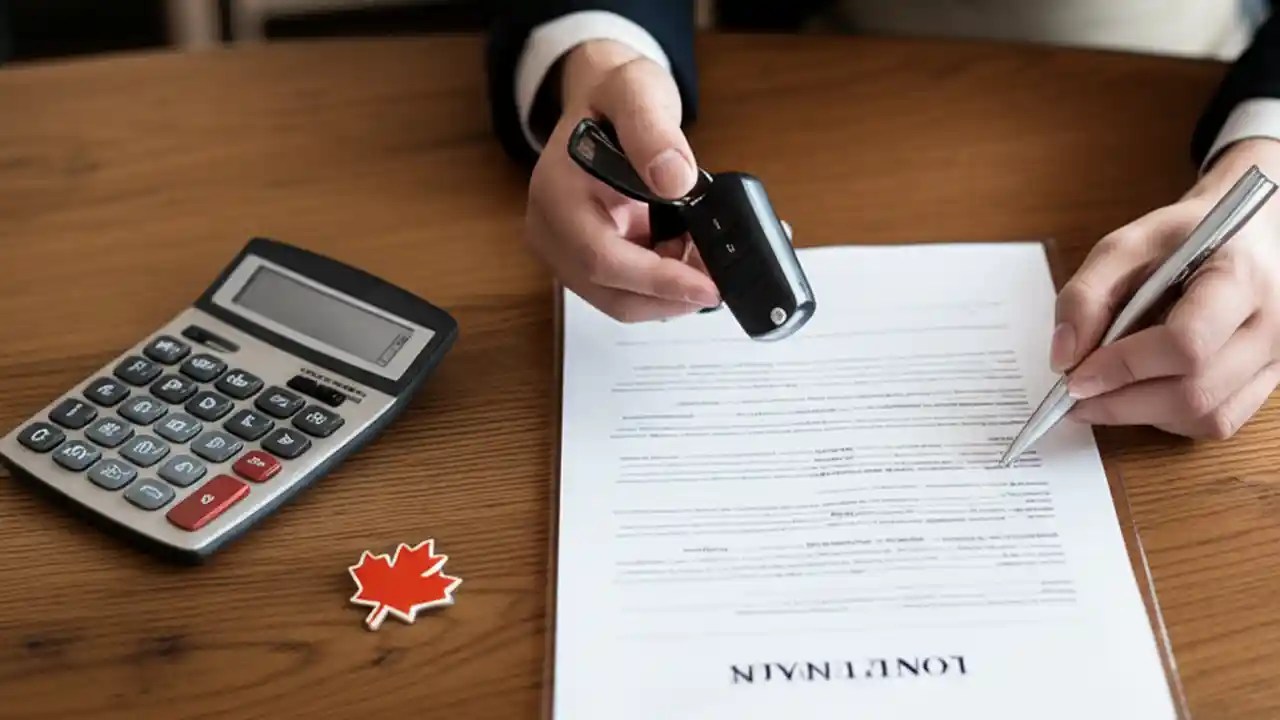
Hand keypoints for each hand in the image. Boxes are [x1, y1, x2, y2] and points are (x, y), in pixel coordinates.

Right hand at [524, 40, 719, 321]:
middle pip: (612, 294)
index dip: (657, 281)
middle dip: (672, 297)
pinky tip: (690, 259)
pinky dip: (664, 286)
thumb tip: (675, 179)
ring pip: (622, 301)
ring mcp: (565, 252)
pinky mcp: (585, 262)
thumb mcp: (636, 90)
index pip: (601, 258)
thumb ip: (652, 130)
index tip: (708, 288)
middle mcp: (551, 232)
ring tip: (708, 263)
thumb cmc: (614, 94)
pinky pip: (626, 291)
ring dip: (671, 295)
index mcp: (555, 194)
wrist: (600, 100)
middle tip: (722, 280)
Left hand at [1054, 138, 1279, 438]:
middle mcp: (1271, 325)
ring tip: (1102, 394)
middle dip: (1121, 402)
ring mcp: (1276, 358)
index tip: (1074, 376)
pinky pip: (1218, 420)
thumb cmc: (1187, 236)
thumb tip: (1063, 358)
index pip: (1186, 343)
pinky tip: (1141, 394)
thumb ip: (1087, 295)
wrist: (1246, 233)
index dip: (1123, 367)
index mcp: (1239, 278)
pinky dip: (1169, 418)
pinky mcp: (1269, 379)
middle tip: (1074, 396)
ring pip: (1207, 416)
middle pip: (1195, 391)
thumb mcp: (1127, 246)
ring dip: (1141, 414)